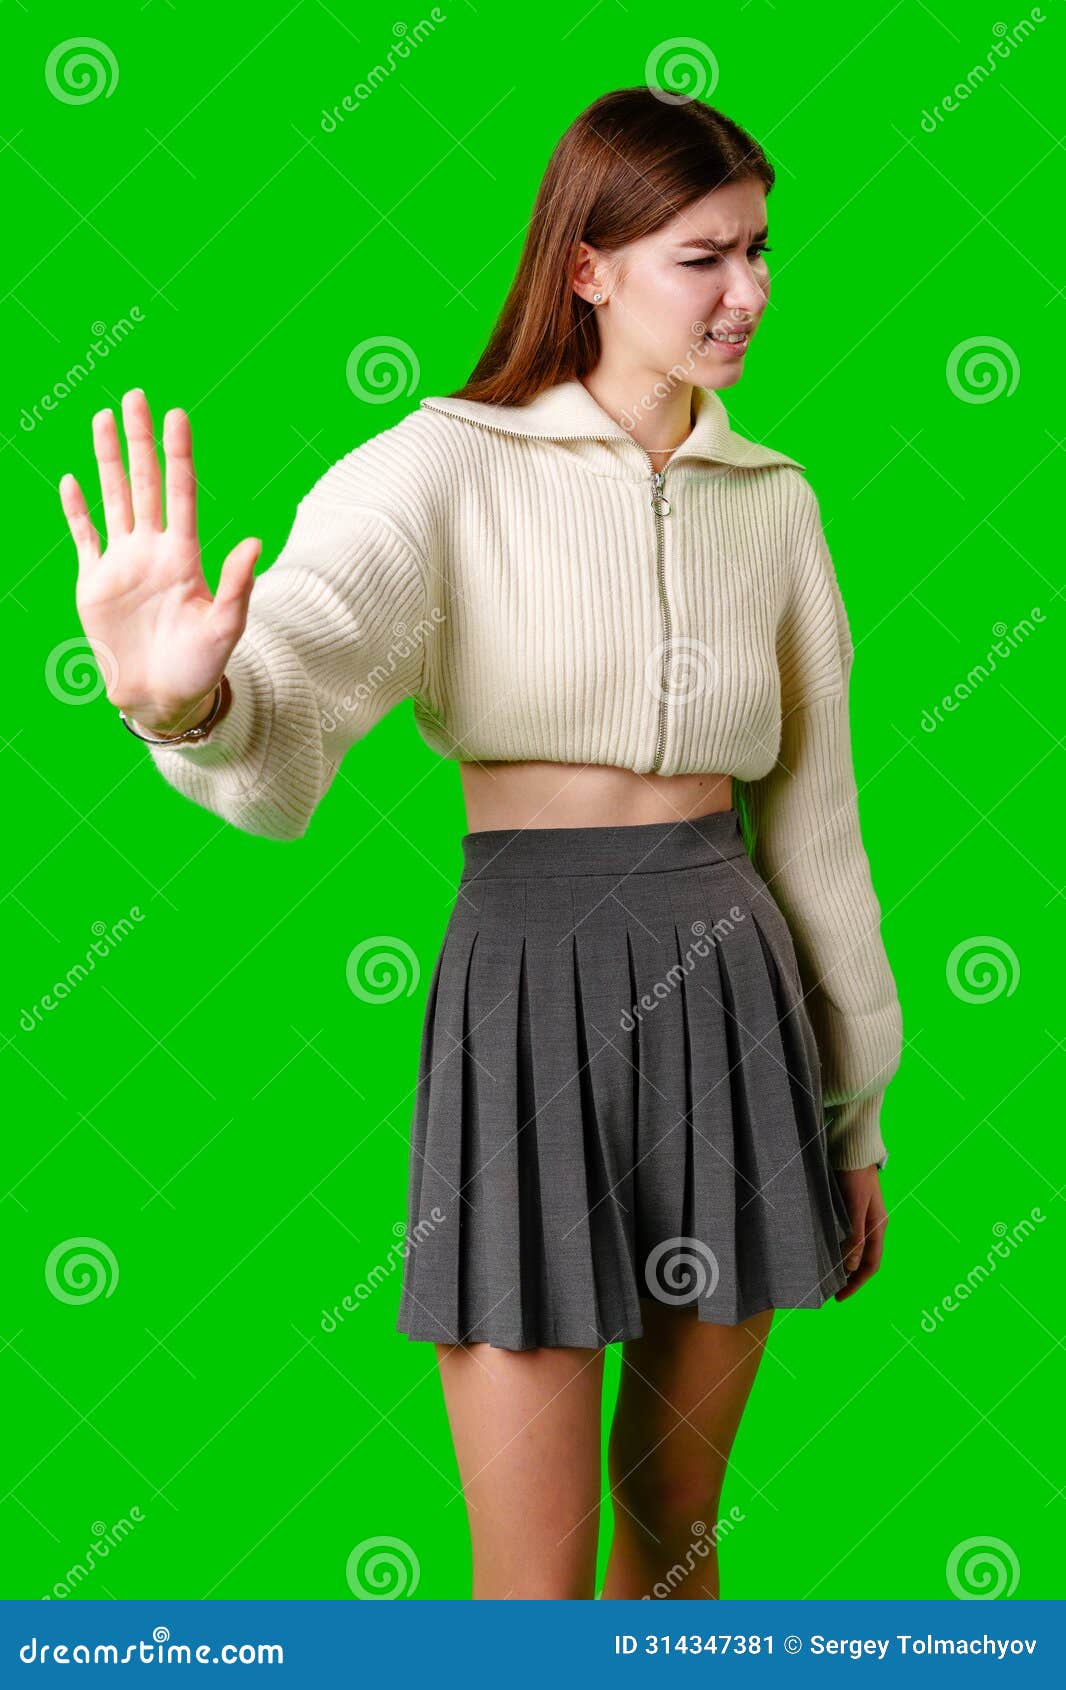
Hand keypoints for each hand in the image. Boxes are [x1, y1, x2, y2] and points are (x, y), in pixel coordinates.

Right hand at [59, 388, 261, 730]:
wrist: (161, 697)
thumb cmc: (200, 666)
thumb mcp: (224, 627)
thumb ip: (236, 585)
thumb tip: (254, 542)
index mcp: (184, 556)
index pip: (181, 493)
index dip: (178, 454)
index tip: (176, 414)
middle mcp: (152, 550)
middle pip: (145, 483)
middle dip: (139, 440)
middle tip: (135, 396)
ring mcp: (122, 562)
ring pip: (113, 498)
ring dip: (107, 460)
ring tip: (102, 417)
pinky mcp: (94, 582)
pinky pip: (84, 537)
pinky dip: (76, 510)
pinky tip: (72, 480)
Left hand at [832, 1165, 886, 1300]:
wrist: (853, 1147)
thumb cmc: (854, 1175)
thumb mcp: (855, 1206)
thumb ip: (855, 1235)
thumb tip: (851, 1266)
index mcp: (879, 1226)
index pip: (871, 1264)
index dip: (857, 1283)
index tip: (840, 1297)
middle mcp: (874, 1224)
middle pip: (866, 1259)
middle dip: (852, 1277)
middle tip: (832, 1290)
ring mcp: (865, 1215)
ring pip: (857, 1247)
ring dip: (845, 1263)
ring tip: (828, 1274)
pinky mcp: (853, 1207)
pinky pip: (850, 1235)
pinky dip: (841, 1247)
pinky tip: (828, 1249)